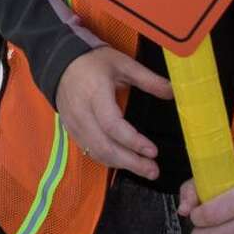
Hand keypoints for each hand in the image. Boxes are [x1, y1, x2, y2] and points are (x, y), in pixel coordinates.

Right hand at [51, 46, 171, 179]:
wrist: (60, 63)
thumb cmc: (93, 62)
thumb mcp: (123, 64)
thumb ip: (148, 79)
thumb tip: (173, 91)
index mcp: (95, 94)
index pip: (112, 125)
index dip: (133, 141)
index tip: (153, 151)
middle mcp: (82, 113)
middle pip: (104, 145)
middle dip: (130, 161)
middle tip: (153, 170)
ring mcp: (74, 124)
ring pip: (96, 152)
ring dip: (121, 164)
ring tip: (144, 169)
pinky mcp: (72, 131)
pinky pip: (89, 150)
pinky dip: (108, 159)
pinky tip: (125, 162)